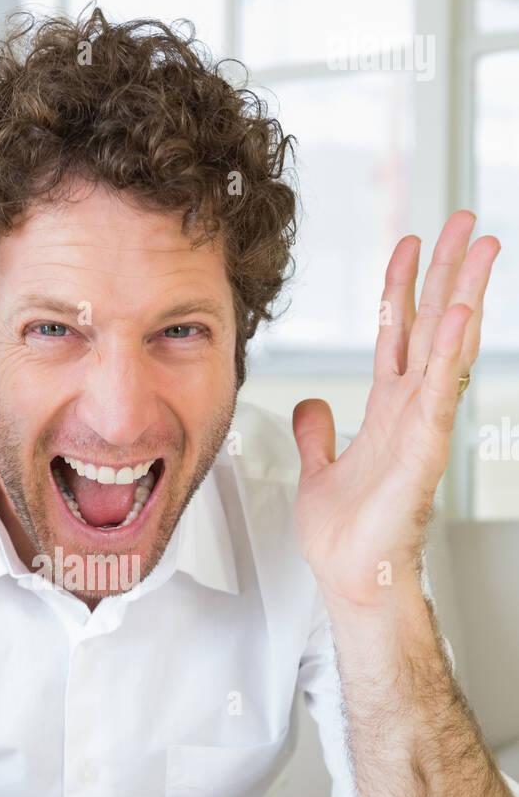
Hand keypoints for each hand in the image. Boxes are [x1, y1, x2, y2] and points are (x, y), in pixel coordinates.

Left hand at [291, 210, 498, 609]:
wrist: (350, 576)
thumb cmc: (344, 535)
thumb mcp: (319, 469)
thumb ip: (319, 433)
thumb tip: (314, 404)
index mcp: (387, 410)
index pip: (398, 333)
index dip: (401, 288)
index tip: (409, 244)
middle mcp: (409, 409)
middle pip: (432, 324)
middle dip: (447, 270)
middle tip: (465, 221)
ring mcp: (422, 425)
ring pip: (446, 345)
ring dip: (464, 292)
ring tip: (482, 246)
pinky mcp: (424, 448)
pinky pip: (440, 389)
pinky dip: (450, 350)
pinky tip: (461, 312)